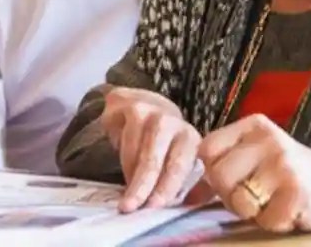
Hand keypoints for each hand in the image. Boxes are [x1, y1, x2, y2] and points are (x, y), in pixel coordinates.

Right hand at [99, 87, 202, 211]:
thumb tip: (192, 203)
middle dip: (141, 186)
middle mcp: (170, 121)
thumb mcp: (182, 158)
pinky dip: (120, 155)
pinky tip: (124, 164)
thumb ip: (189, 181)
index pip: (178, 166)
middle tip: (129, 206)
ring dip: (129, 174)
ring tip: (129, 191)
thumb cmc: (166, 141)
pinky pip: (118, 137)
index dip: (166, 186)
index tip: (155, 205)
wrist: (145, 103)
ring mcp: (146, 111)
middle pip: (152, 159)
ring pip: (132, 151)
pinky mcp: (123, 104)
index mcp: (189, 138)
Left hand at [198, 114, 310, 231]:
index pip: (208, 149)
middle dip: (228, 194)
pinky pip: (265, 219)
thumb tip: (185, 194)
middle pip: (220, 176)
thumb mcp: (249, 156)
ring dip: (249, 211)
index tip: (228, 178)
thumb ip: (218, 166)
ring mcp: (284, 164)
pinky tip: (282, 209)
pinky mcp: (297, 191)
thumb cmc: (277, 170)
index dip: (211, 170)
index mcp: (252, 126)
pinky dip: (270, 222)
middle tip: (247, 195)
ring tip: (265, 201)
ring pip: (240, 200)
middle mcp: (268, 140)